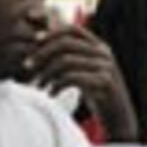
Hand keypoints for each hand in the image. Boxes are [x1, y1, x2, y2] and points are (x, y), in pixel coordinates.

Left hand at [25, 25, 136, 141]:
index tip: (35, 40)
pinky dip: (56, 85)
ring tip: (39, 85)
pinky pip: (72, 77)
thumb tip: (40, 44)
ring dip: (46, 73)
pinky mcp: (104, 82)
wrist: (118, 116)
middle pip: (65, 43)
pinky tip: (51, 94)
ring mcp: (105, 66)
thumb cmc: (96, 92)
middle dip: (42, 53)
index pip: (73, 29)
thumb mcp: (84, 70)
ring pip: (66, 61)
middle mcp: (103, 52)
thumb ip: (70, 56)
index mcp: (98, 46)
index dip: (52, 31)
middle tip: (27, 65)